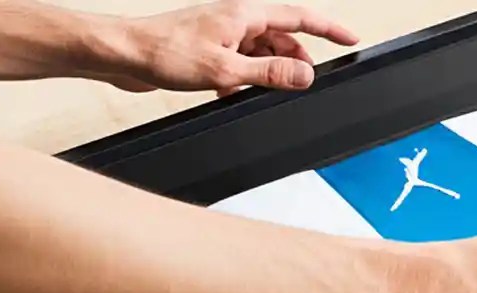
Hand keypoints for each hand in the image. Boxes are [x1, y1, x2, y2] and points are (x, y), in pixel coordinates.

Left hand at [92, 1, 358, 94]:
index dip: (329, 29)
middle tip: (303, 84)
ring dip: (266, 73)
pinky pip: (241, 63)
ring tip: (258, 92)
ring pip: (261, 52)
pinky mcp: (209, 48)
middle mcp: (236, 18)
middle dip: (296, 60)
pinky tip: (232, 94)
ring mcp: (222, 32)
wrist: (125, 55)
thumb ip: (270, 72)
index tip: (351, 39)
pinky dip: (243, 79)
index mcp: (245, 13)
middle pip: (283, 37)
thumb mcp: (227, 70)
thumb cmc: (165, 52)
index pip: (299, 17)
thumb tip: (306, 74)